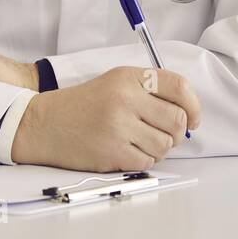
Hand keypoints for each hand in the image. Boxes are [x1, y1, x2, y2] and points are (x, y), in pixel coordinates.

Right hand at [11, 66, 201, 171]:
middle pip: (177, 119)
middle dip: (177, 132)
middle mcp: (125, 98)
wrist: (43, 124)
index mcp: (129, 77)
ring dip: (159, 148)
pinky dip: (144, 160)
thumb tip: (187, 112)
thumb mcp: (115, 82)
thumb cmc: (82, 105)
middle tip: (165, 134)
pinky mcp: (112, 151)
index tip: (193, 118)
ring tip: (141, 142)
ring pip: (165, 144)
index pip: (179, 86)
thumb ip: (149, 91)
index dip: (194, 105)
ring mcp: (118, 126)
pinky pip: (148, 161)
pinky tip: (129, 152)